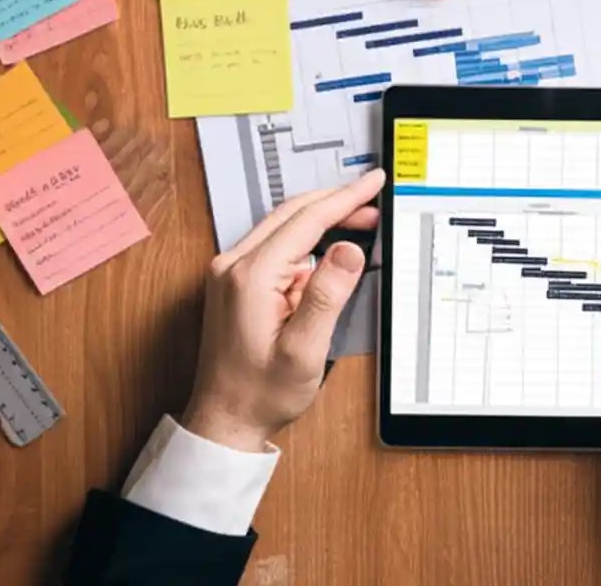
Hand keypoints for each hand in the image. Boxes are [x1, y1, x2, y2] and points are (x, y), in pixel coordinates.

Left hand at [182, 170, 385, 452]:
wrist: (225, 419)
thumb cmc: (261, 393)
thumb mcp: (304, 350)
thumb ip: (327, 296)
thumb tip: (349, 250)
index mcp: (250, 276)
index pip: (306, 221)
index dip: (344, 198)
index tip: (372, 182)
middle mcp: (234, 266)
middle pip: (292, 215)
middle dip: (337, 203)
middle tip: (375, 202)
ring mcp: (231, 273)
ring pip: (284, 228)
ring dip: (323, 223)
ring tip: (361, 228)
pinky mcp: (235, 283)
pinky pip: (276, 248)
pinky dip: (307, 244)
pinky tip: (329, 258)